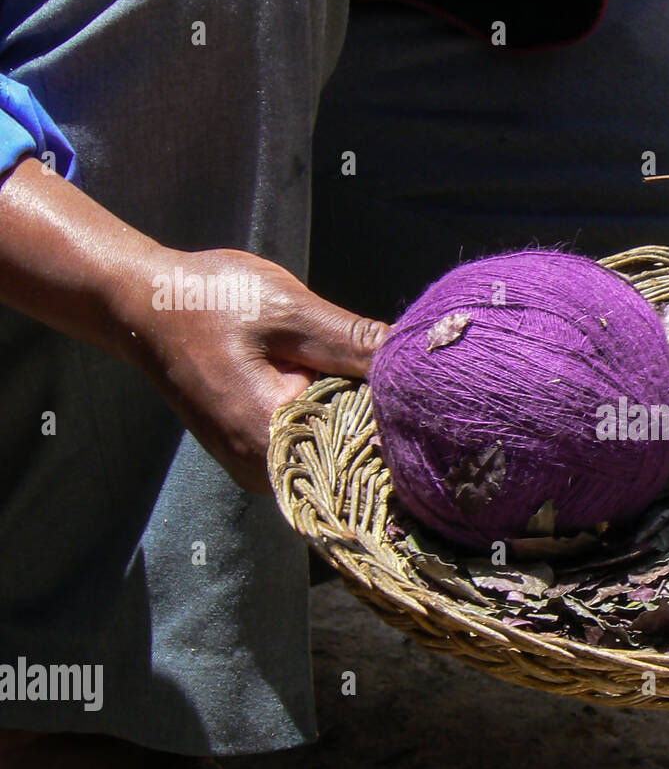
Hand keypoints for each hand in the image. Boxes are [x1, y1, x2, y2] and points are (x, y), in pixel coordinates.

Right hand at [118, 247, 388, 492]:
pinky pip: (309, 447)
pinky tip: (349, 394)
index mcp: (270, 437)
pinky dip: (332, 423)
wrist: (142, 303)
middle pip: (348, 461)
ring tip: (381, 387)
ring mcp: (256, 466)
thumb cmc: (208, 300)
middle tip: (414, 388)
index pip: (360, 454)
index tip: (426, 399)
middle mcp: (262, 468)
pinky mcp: (254, 454)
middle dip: (381, 425)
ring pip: (330, 455)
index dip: (398, 427)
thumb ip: (352, 339)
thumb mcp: (287, 310)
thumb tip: (411, 357)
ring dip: (356, 424)